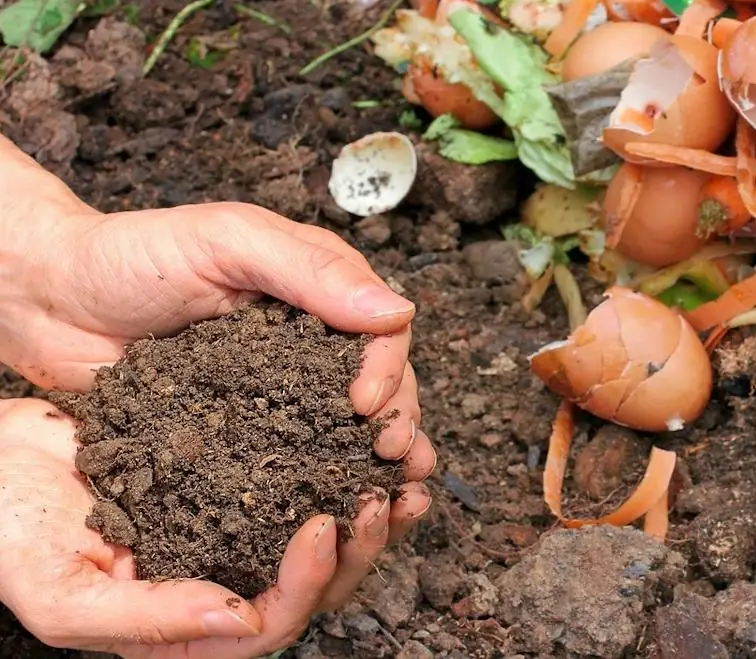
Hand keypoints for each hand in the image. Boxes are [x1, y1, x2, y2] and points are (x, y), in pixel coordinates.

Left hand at [0, 188, 432, 468]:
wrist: (49, 302)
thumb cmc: (131, 256)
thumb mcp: (226, 241)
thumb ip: (309, 271)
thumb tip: (398, 311)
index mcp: (318, 289)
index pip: (382, 332)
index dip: (388, 371)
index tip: (367, 406)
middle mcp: (309, 342)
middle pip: (380, 385)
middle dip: (398, 422)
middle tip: (392, 458)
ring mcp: (278, 391)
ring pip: (346, 428)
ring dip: (376, 462)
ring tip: (392, 495)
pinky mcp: (243, 431)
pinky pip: (292, 459)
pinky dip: (322, 484)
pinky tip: (338, 510)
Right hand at [0, 398, 428, 657]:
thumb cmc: (10, 533)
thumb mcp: (62, 595)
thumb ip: (148, 619)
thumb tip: (244, 622)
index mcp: (185, 630)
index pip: (268, 626)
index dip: (305, 584)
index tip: (321, 526)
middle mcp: (219, 587)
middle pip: (312, 588)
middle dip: (358, 549)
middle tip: (385, 497)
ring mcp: (232, 535)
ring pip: (321, 540)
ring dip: (368, 512)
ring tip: (402, 473)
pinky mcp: (239, 484)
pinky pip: (302, 482)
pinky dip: (339, 465)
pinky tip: (364, 439)